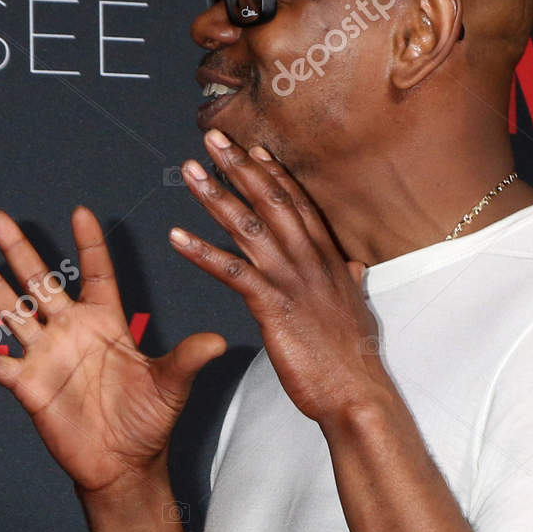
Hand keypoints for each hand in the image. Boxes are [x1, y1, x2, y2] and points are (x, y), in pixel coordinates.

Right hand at [0, 206, 225, 496]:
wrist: (123, 464)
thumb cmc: (149, 421)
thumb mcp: (171, 387)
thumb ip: (187, 360)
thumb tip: (219, 341)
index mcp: (105, 322)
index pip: (95, 273)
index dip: (88, 244)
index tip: (80, 212)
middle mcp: (70, 331)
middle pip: (39, 280)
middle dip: (17, 248)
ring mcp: (45, 356)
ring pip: (12, 312)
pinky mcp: (28, 385)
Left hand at [169, 130, 390, 425]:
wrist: (356, 392)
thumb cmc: (350, 358)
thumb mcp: (352, 310)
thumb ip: (347, 282)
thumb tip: (352, 265)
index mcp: (327, 260)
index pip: (298, 205)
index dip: (274, 176)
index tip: (253, 150)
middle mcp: (311, 260)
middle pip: (271, 201)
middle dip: (240, 167)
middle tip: (212, 139)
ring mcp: (292, 280)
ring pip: (249, 226)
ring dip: (215, 195)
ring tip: (189, 171)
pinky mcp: (273, 306)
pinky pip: (231, 272)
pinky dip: (202, 252)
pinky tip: (176, 237)